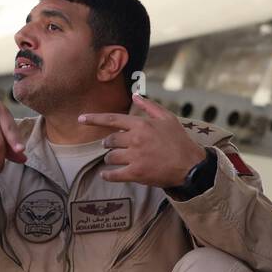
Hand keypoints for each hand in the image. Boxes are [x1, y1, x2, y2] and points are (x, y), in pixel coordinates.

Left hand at [79, 94, 207, 188]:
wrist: (190, 165)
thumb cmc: (179, 141)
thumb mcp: (168, 118)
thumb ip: (149, 106)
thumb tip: (135, 96)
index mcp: (141, 124)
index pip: (112, 119)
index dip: (94, 119)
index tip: (81, 119)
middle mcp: (135, 139)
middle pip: (109, 140)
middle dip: (109, 144)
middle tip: (113, 147)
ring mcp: (135, 157)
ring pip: (111, 157)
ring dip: (111, 158)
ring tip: (117, 160)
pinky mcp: (136, 173)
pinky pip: (114, 174)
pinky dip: (108, 175)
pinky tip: (106, 175)